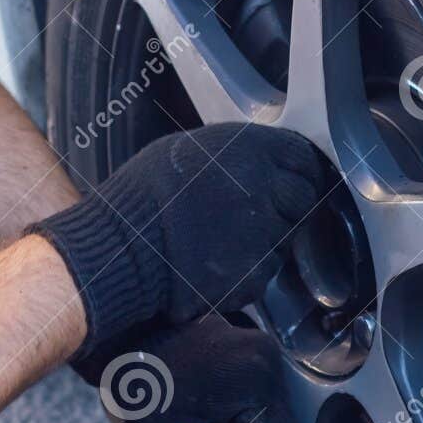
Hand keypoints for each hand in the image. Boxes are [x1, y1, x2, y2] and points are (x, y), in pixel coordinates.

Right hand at [33, 124, 329, 359]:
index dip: (296, 173)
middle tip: (252, 218)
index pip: (303, 158)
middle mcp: (265, 186)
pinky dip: (248, 272)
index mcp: (250, 148)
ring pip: (286, 238)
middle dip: (286, 208)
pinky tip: (215, 265)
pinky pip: (267, 271)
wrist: (118, 250)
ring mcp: (264, 232)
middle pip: (303, 198)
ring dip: (266, 242)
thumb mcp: (186, 151)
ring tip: (222, 242)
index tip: (286, 183)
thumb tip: (263, 161)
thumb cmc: (141, 198)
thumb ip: (235, 154)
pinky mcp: (256, 273)